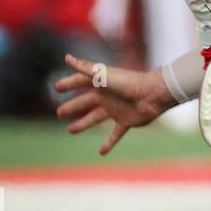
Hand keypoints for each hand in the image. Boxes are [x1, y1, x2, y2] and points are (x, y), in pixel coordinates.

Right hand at [55, 54, 176, 155]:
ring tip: (70, 130)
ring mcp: (116, 110)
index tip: (57, 87)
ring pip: (96, 118)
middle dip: (73, 106)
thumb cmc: (130, 83)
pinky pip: (115, 134)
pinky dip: (109, 143)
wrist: (154, 95)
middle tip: (58, 112)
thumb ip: (86, 69)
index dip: (69, 83)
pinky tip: (101, 152)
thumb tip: (67, 57)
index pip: (81, 82)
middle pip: (86, 102)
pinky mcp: (126, 121)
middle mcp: (108, 96)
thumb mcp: (104, 76)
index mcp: (102, 84)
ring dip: (83, 124)